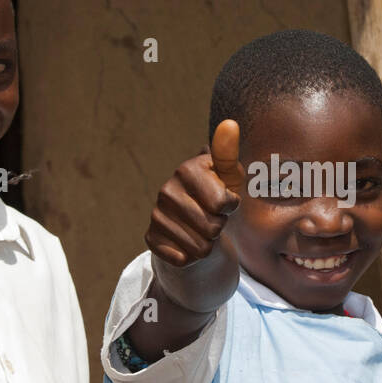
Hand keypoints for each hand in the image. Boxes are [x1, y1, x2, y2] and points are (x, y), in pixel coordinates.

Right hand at [144, 118, 242, 266]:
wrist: (193, 227)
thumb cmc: (217, 198)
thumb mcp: (229, 177)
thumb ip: (229, 154)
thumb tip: (230, 124)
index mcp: (186, 170)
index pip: (223, 203)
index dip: (230, 207)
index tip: (224, 201)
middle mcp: (167, 190)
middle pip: (213, 227)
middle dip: (219, 228)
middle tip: (211, 218)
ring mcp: (156, 215)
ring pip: (201, 247)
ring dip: (207, 244)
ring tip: (201, 230)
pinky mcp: (151, 238)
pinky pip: (183, 259)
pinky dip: (191, 257)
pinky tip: (187, 243)